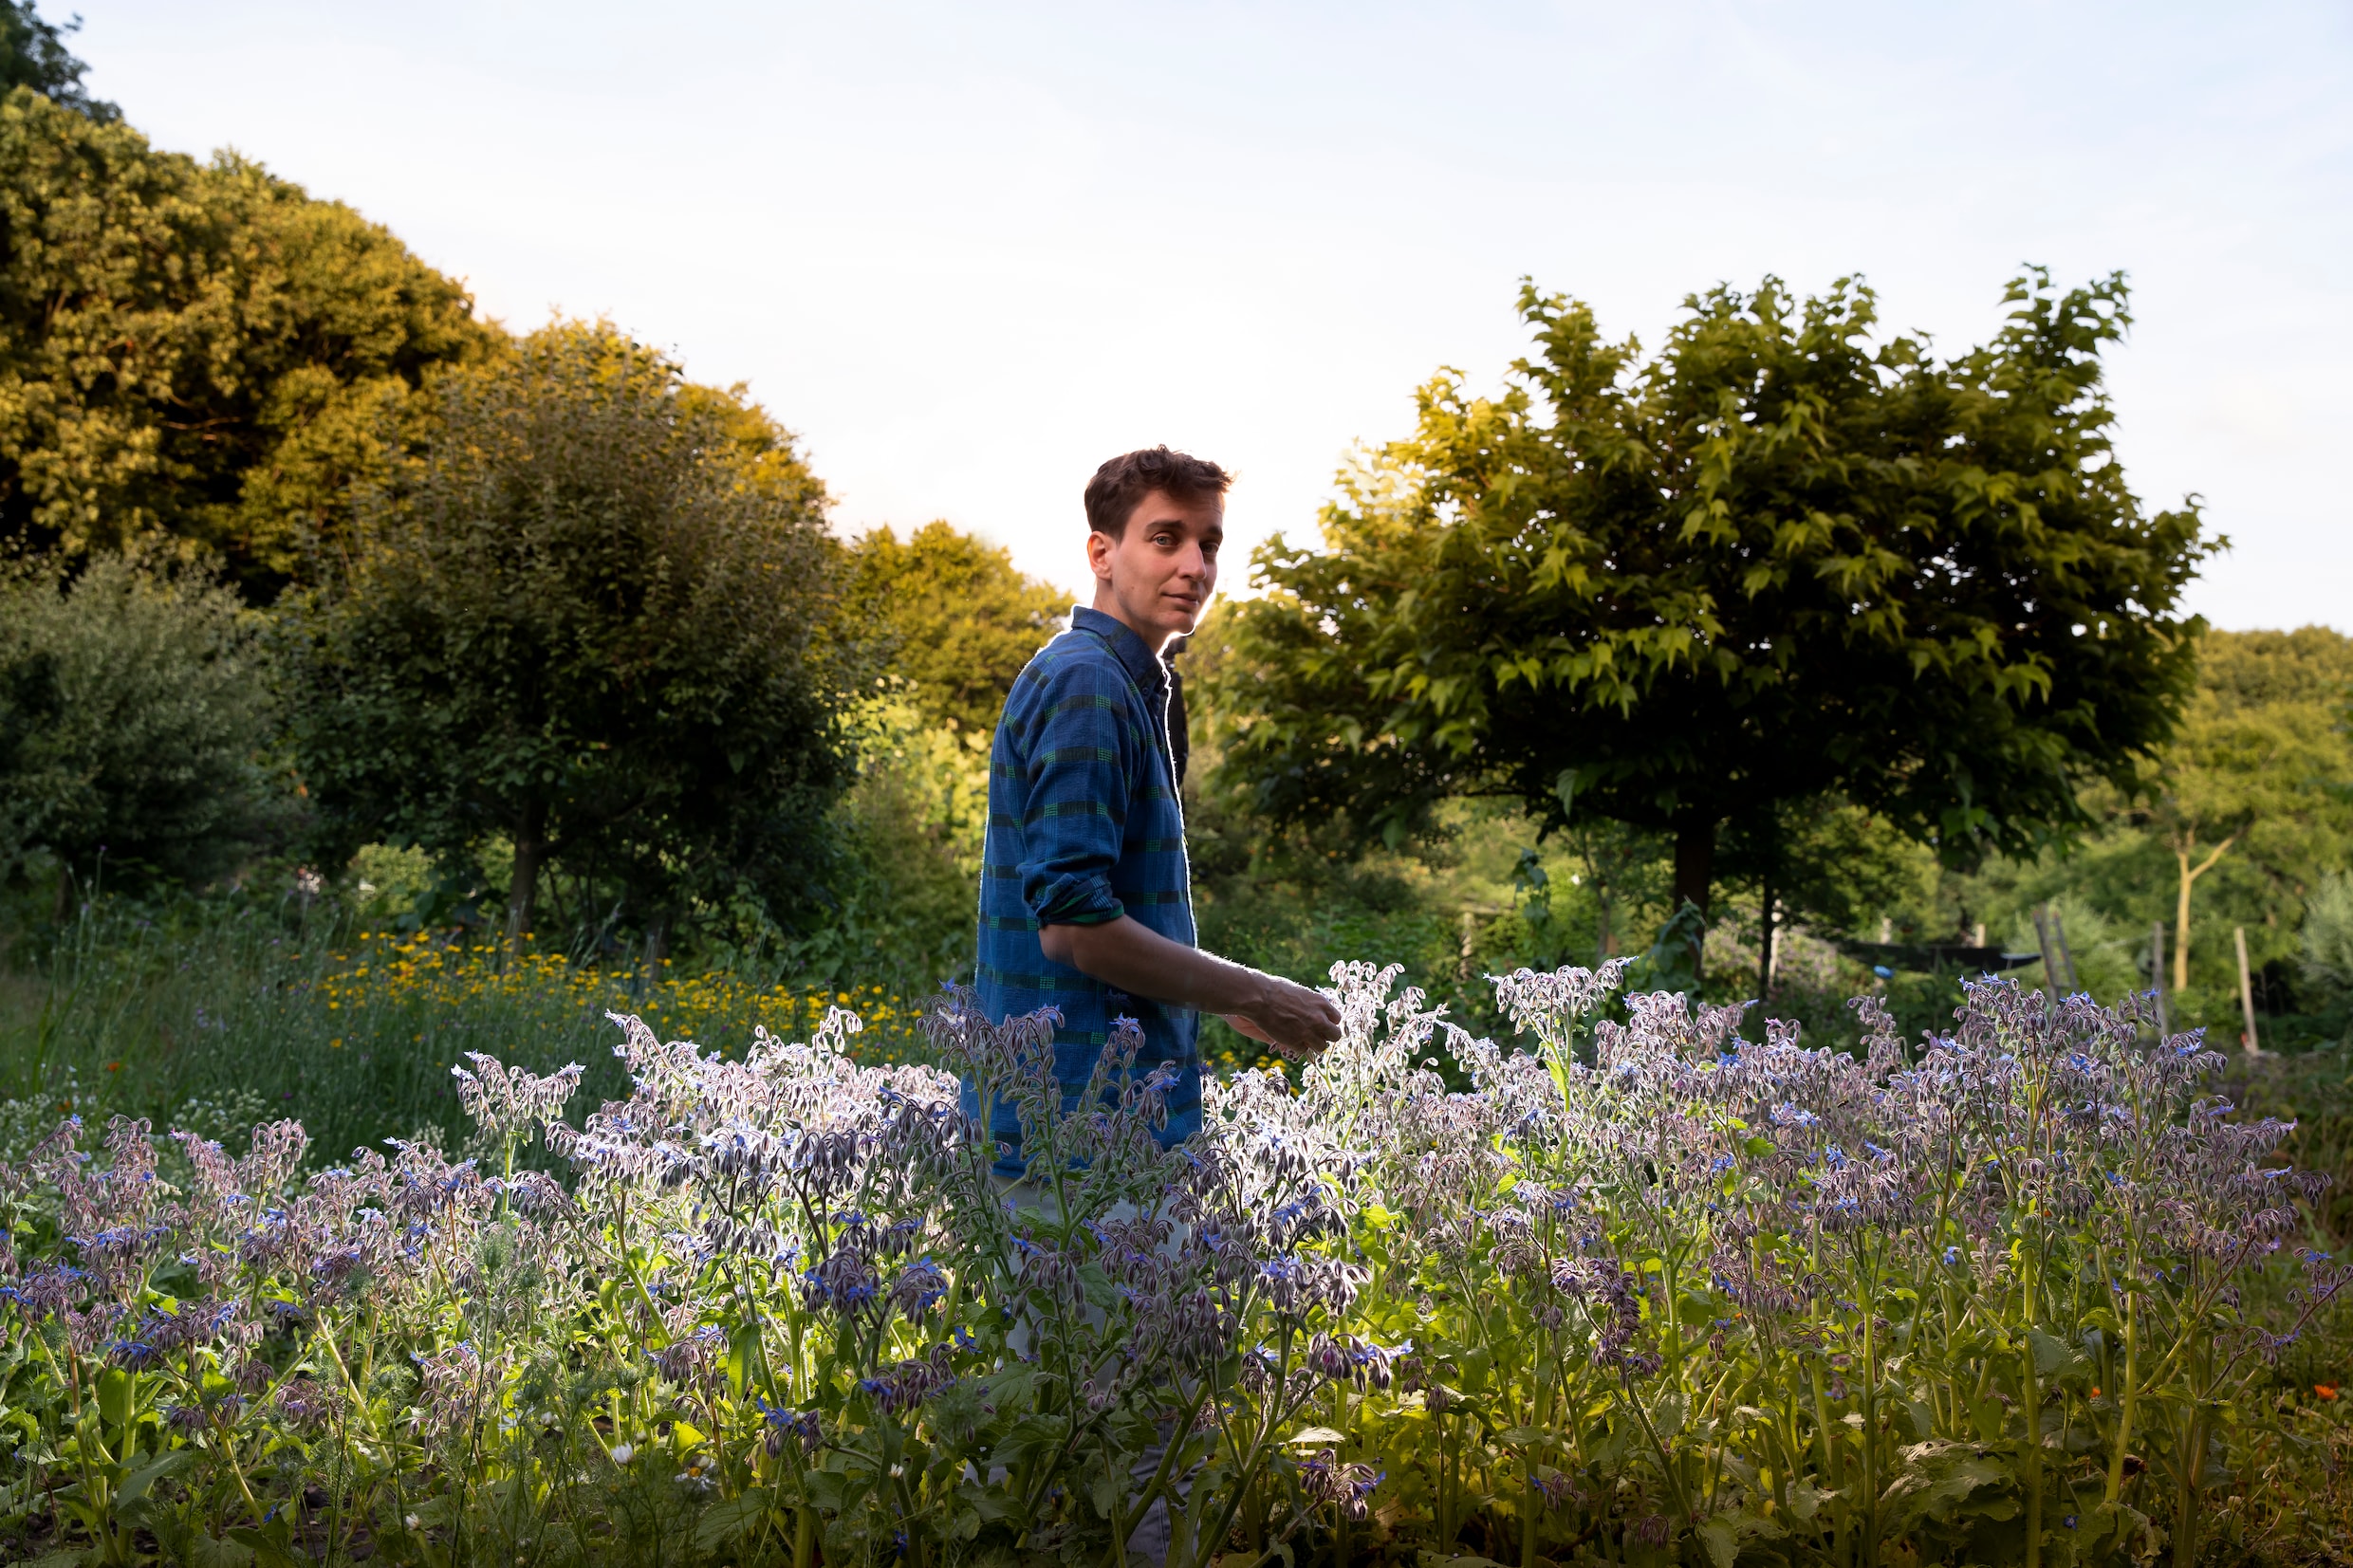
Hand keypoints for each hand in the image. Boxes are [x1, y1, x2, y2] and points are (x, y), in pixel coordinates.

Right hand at [1222, 974, 1341, 1059]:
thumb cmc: (1276, 990)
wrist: (1260, 997)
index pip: (1337, 1019)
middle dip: (1326, 1035)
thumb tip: (1315, 1011)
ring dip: (1313, 1043)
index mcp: (1322, 1003)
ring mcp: (1308, 1032)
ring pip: (1322, 1047)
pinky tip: (1289, 1038)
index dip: (1329, 1022)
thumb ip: (1312, 1004)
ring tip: (1302, 1038)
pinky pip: (1304, 1050)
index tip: (1321, 1023)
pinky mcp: (1295, 1042)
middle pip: (1335, 1035)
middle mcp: (1319, 1019)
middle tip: (1315, 1033)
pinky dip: (1297, 1046)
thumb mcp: (1301, 992)